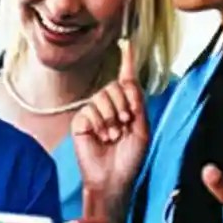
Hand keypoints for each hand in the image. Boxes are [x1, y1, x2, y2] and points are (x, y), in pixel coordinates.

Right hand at [72, 41, 148, 217]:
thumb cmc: (129, 158)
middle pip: (116, 86)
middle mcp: (109, 106)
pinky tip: (101, 137)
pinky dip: (99, 124)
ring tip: (113, 135)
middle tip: (125, 125)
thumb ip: (137, 102)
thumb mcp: (142, 129)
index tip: (126, 44)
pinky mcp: (81, 121)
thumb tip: (129, 79)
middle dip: (124, 105)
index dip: (126, 61)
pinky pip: (90, 110)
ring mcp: (94, 112)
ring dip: (112, 118)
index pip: (126, 79)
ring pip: (103, 96)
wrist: (113, 178)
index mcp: (127, 106)